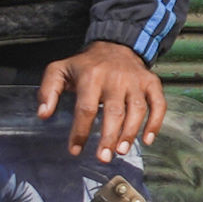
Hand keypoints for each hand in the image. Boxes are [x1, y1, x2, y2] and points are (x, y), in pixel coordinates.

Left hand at [38, 40, 167, 160]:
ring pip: (137, 110)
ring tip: (121, 151)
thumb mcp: (60, 70)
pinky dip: (155, 123)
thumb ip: (48, 91)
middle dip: (109, 137)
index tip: (75, 150)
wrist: (115, 44)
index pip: (86, 108)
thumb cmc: (86, 64)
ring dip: (130, 133)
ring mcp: (136, 81)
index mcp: (91, 76)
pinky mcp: (151, 83)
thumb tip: (43, 115)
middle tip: (103, 158)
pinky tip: (147, 140)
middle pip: (114, 112)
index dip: (81, 131)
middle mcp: (115, 79)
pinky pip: (158, 104)